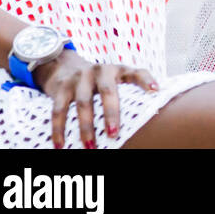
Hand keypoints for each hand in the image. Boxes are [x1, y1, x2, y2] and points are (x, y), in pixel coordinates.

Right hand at [32, 49, 158, 148]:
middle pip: (107, 91)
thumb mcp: (116, 80)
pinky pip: (59, 110)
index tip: (156, 90)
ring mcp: (79, 77)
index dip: (146, 80)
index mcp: (119, 70)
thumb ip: (131, 90)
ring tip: (90, 146)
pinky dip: (58, 129)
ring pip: (83, 103)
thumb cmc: (100, 81)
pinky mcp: (61, 87)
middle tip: (114, 134)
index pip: (136, 72)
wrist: (64, 67)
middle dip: (111, 113)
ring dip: (86, 127)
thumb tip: (152, 112)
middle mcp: (100, 70)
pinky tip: (60, 145)